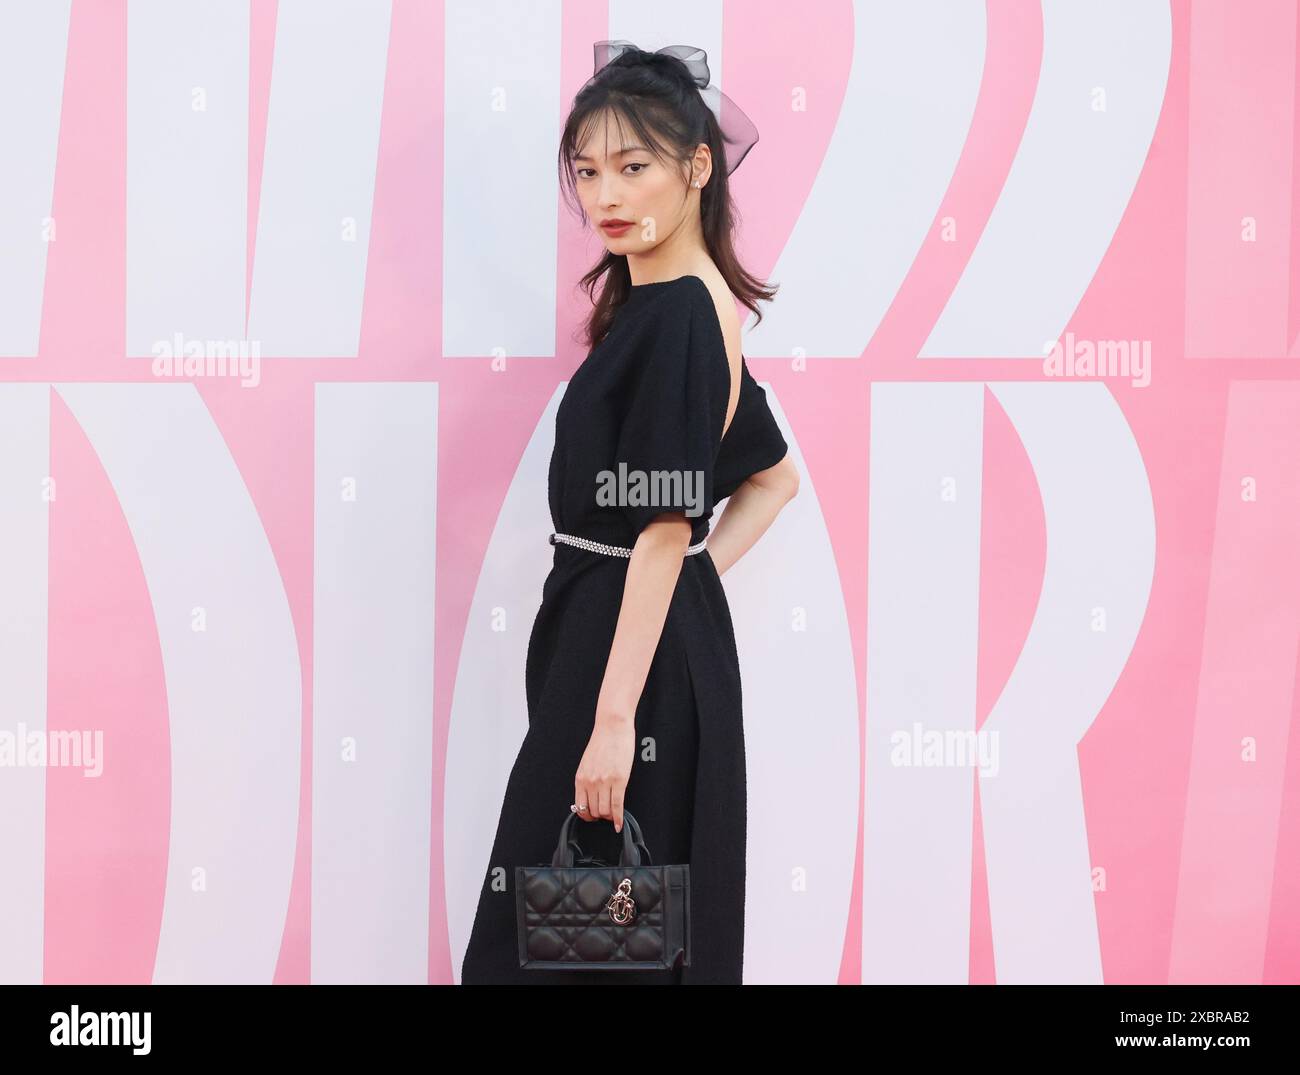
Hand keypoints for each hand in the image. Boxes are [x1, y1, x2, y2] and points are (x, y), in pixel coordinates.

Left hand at [573, 710, 634, 831]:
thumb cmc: (602, 743)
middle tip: (605, 815)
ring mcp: (604, 782)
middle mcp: (590, 782)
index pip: (580, 807)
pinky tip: (619, 824)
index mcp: (580, 778)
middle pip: (593, 811)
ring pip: (605, 812)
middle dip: (599, 817)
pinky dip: (618, 818)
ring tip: (613, 814)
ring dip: (609, 817)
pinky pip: (617, 806)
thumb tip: (590, 797)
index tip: (592, 818)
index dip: (587, 816)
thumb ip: (587, 780)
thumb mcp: (587, 764)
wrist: (612, 728)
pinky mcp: (619, 780)